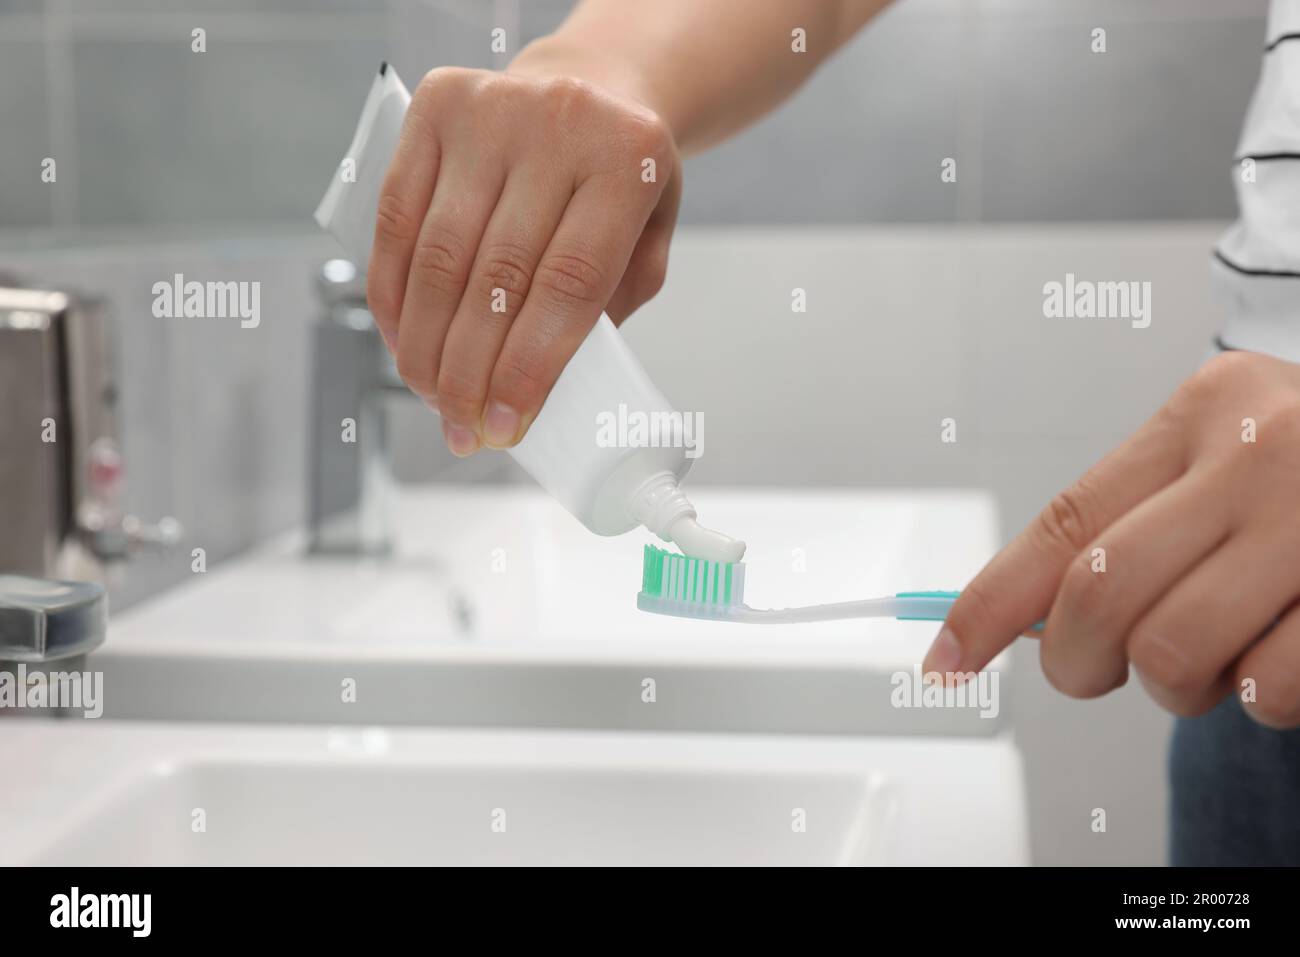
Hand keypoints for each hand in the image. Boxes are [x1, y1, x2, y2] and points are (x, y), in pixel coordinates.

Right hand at [366, 61, 680, 454]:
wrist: (596, 89)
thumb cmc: (622, 181)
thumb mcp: (646, 241)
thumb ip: (606, 307)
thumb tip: (533, 384)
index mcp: (627, 161)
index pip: (569, 284)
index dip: (529, 366)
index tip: (504, 426)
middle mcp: (558, 125)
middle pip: (497, 278)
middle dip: (471, 371)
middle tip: (463, 428)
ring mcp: (491, 110)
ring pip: (439, 255)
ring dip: (427, 344)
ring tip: (432, 397)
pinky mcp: (435, 107)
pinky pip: (397, 218)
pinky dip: (394, 291)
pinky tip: (403, 340)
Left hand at [926, 351, 1299, 727]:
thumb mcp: (1219, 455)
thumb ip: (1127, 520)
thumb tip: (1017, 616)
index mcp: (1200, 416)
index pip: (1062, 525)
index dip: (986, 604)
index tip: (943, 657)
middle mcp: (1261, 457)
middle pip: (1100, 600)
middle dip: (1077, 662)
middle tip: (1099, 668)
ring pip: (1176, 657)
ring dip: (1173, 686)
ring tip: (1209, 651)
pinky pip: (1269, 689)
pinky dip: (1257, 696)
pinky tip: (1277, 652)